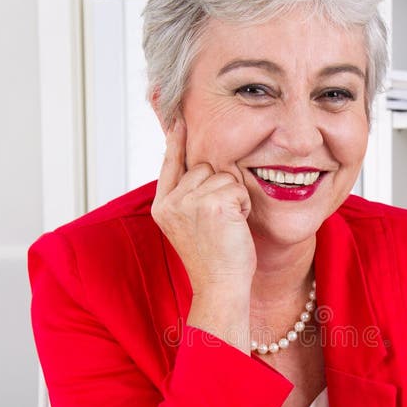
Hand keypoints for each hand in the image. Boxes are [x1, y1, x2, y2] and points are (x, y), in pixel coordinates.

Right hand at [151, 113, 256, 297]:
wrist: (219, 287)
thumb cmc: (213, 260)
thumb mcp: (191, 225)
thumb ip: (188, 196)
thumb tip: (198, 166)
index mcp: (162, 207)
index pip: (169, 164)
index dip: (176, 142)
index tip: (178, 120)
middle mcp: (171, 202)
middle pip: (203, 166)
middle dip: (220, 187)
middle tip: (220, 221)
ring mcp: (189, 202)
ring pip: (222, 175)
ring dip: (233, 197)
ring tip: (227, 225)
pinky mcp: (212, 204)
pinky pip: (237, 187)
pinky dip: (243, 204)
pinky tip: (235, 226)